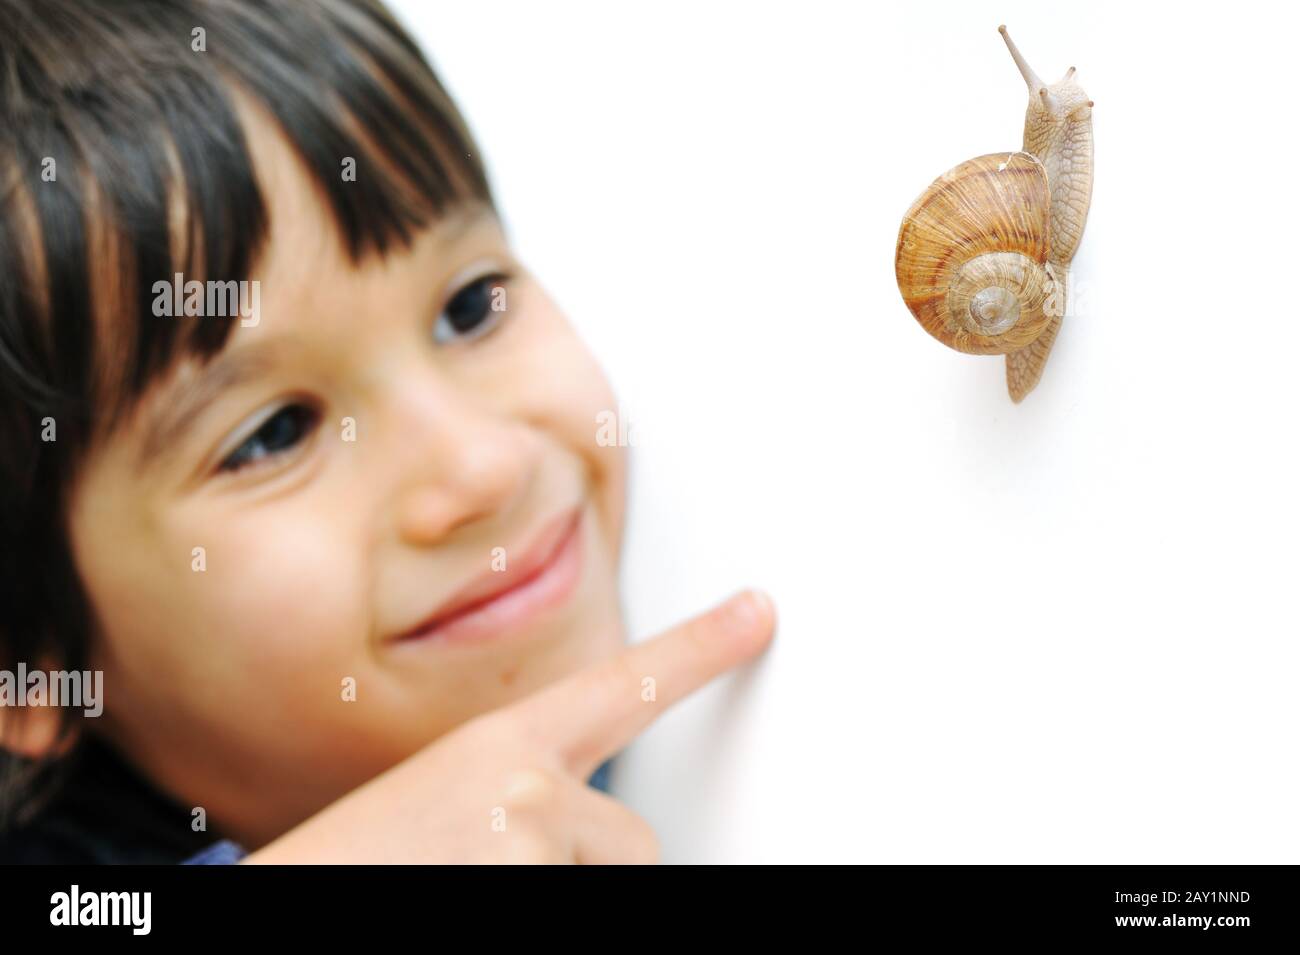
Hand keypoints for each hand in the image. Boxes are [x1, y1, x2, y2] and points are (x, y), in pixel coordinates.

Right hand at [243, 589, 775, 862]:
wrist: (276, 894)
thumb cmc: (359, 861)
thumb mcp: (443, 809)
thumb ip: (521, 802)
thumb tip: (581, 837)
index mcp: (500, 746)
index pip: (622, 683)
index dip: (699, 647)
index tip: (758, 612)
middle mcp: (528, 785)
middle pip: (636, 844)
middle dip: (588, 871)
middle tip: (490, 869)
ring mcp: (534, 843)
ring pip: (615, 886)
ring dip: (562, 894)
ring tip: (468, 878)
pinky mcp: (535, 889)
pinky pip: (588, 907)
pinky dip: (548, 909)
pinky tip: (471, 890)